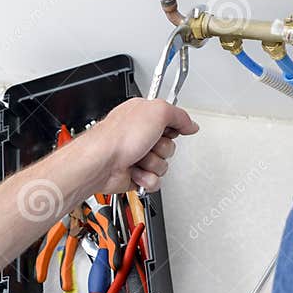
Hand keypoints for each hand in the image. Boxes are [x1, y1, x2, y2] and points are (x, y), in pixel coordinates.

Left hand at [82, 98, 198, 193]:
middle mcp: (139, 135)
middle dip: (162, 148)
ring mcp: (137, 155)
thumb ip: (179, 115)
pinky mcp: (136, 174)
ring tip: (137, 158)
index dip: (172, 127)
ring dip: (153, 164)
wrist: (101, 163)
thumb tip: (191, 124)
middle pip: (169, 145)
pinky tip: (135, 171)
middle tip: (148, 144)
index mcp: (143, 115)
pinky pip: (155, 180)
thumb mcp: (157, 111)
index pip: (171, 121)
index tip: (168, 128)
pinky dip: (147, 178)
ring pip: (163, 165)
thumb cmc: (118, 136)